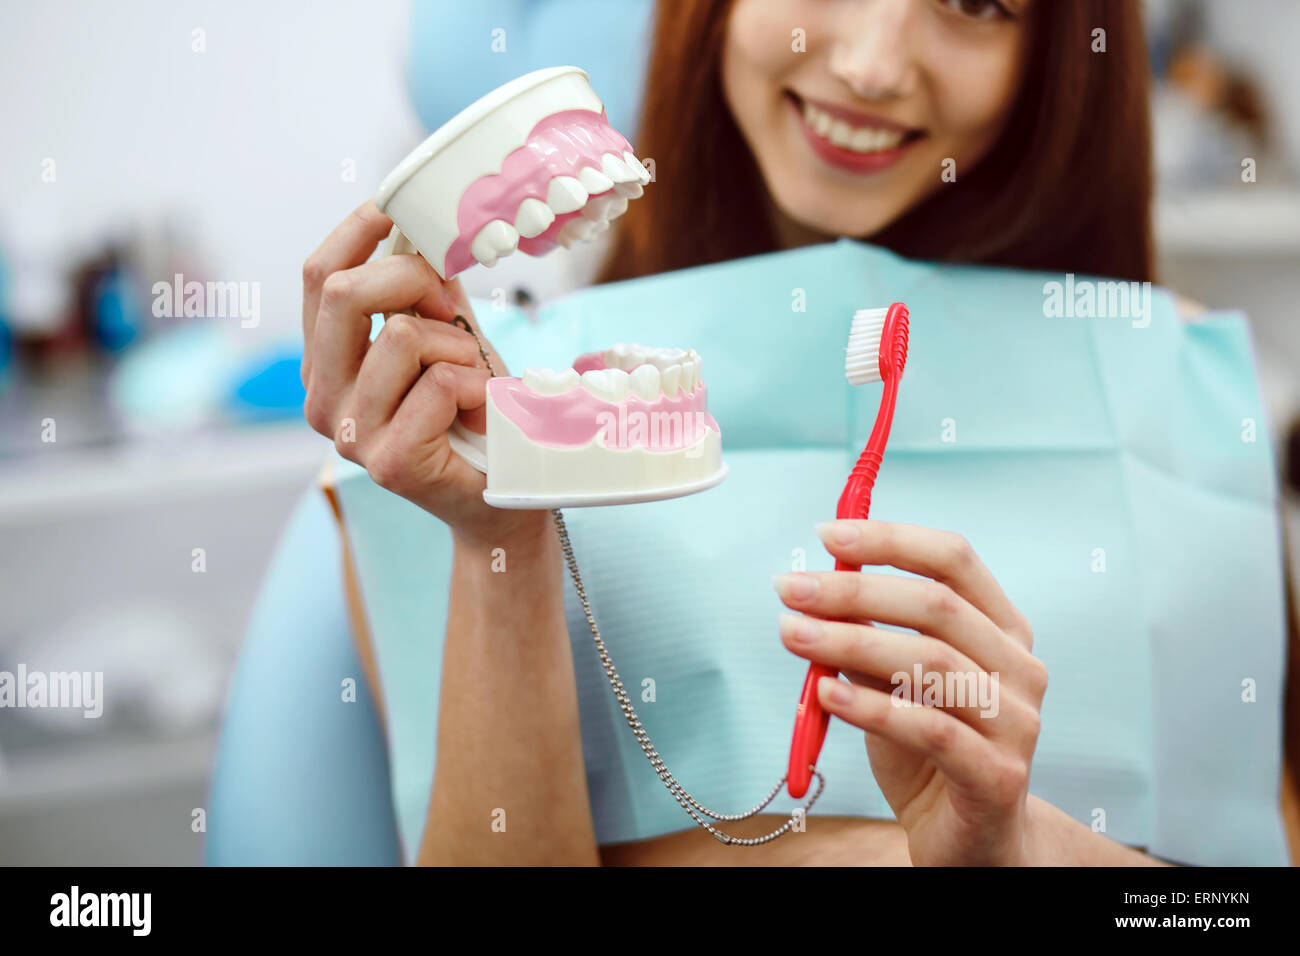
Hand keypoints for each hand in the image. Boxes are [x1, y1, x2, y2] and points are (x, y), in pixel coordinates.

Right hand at [302, 201, 545, 546]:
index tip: (394, 207)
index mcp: (325, 364)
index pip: (316, 277)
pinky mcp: (388, 462)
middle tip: (451, 306)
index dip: (356, 231)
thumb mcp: (449, 339)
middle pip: (343, 293)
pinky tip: (480, 409)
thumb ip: (429, 293)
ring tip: (472, 378)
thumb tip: (425, 228)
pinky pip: (439, 382)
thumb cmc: (473, 415)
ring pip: (401, 336)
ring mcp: (350, 435)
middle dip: (409, 277)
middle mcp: (322, 399)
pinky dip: (476, 383)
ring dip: (457, 346)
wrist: (501, 497)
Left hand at [774, 520, 1047, 865]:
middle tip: (790, 589)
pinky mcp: (997, 776)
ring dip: (850, 642)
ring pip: (931, 663)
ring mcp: (1017, 723)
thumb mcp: (894, 684)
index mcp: (1001, 630)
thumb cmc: (926, 752)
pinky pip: (930, 729)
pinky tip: (827, 692)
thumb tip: (812, 591)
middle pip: (937, 606)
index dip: (889, 539)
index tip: (827, 534)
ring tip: (792, 635)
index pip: (954, 561)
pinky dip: (872, 706)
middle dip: (853, 591)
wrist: (967, 842)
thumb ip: (870, 639)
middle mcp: (1020, 669)